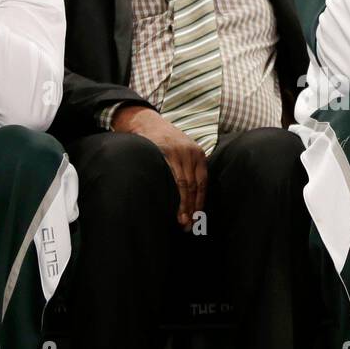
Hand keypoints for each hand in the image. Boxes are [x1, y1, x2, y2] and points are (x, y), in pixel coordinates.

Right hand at [113, 106, 206, 229]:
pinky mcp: (164, 152)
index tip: (197, 219)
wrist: (147, 122)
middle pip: (194, 186)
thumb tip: (191, 200)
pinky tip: (171, 204)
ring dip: (183, 205)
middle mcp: (191, 153)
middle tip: (188, 226)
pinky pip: (171, 177)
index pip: (203, 184)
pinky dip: (173, 193)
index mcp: (198, 155)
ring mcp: (178, 152)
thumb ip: (189, 169)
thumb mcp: (182, 152)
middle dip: (192, 208)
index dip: (200, 203)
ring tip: (181, 221)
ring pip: (184, 184)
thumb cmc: (164, 142)